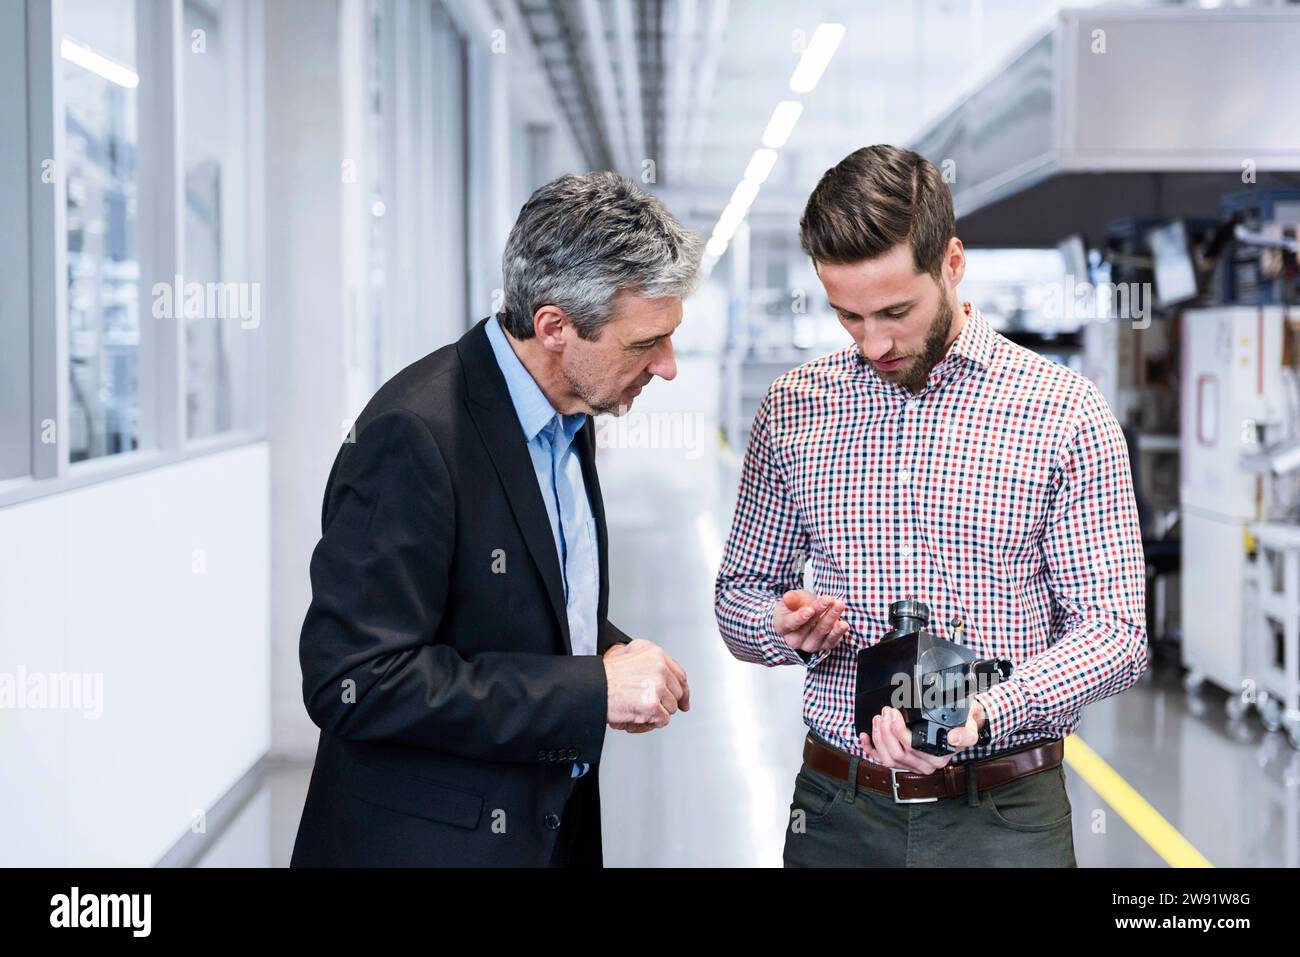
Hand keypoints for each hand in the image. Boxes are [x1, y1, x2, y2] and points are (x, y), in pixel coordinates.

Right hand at [603, 639, 689, 730]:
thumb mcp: (629, 653)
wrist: (592, 688)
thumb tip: (666, 674)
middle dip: (666, 703)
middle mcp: (659, 668)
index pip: (680, 675)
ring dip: (656, 713)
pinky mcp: (652, 705)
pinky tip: (637, 717)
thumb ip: (650, 660)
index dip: (683, 691)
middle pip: (677, 693)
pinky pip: (662, 720)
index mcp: (655, 654)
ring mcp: (657, 687)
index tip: (684, 701)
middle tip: (650, 706)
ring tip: (638, 709)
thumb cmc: (606, 675)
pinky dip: (650, 723)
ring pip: (671, 708)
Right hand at [772, 590, 849, 654]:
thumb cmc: (796, 607)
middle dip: (820, 611)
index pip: (791, 623)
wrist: (805, 615)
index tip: (810, 609)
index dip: (801, 617)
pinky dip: (838, 632)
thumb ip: (791, 598)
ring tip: (839, 605)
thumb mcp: (792, 599)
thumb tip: (788, 597)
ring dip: (832, 618)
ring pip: (822, 632)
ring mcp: (809, 645)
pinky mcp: (824, 646)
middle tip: (829, 600)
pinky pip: (832, 640)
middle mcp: (795, 640)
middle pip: (809, 627)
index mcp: (783, 627)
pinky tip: (843, 624)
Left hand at [857, 700, 985, 774]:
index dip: (898, 732)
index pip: (913, 749)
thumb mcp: (969, 726)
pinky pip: (882, 760)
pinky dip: (870, 748)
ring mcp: (912, 765)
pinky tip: (865, 736)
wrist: (962, 726)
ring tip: (878, 718)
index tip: (894, 713)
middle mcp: (925, 765)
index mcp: (938, 757)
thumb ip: (966, 734)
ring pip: (888, 759)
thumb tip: (954, 738)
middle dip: (886, 731)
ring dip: (878, 738)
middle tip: (885, 712)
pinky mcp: (902, 762)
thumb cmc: (961, 724)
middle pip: (897, 754)